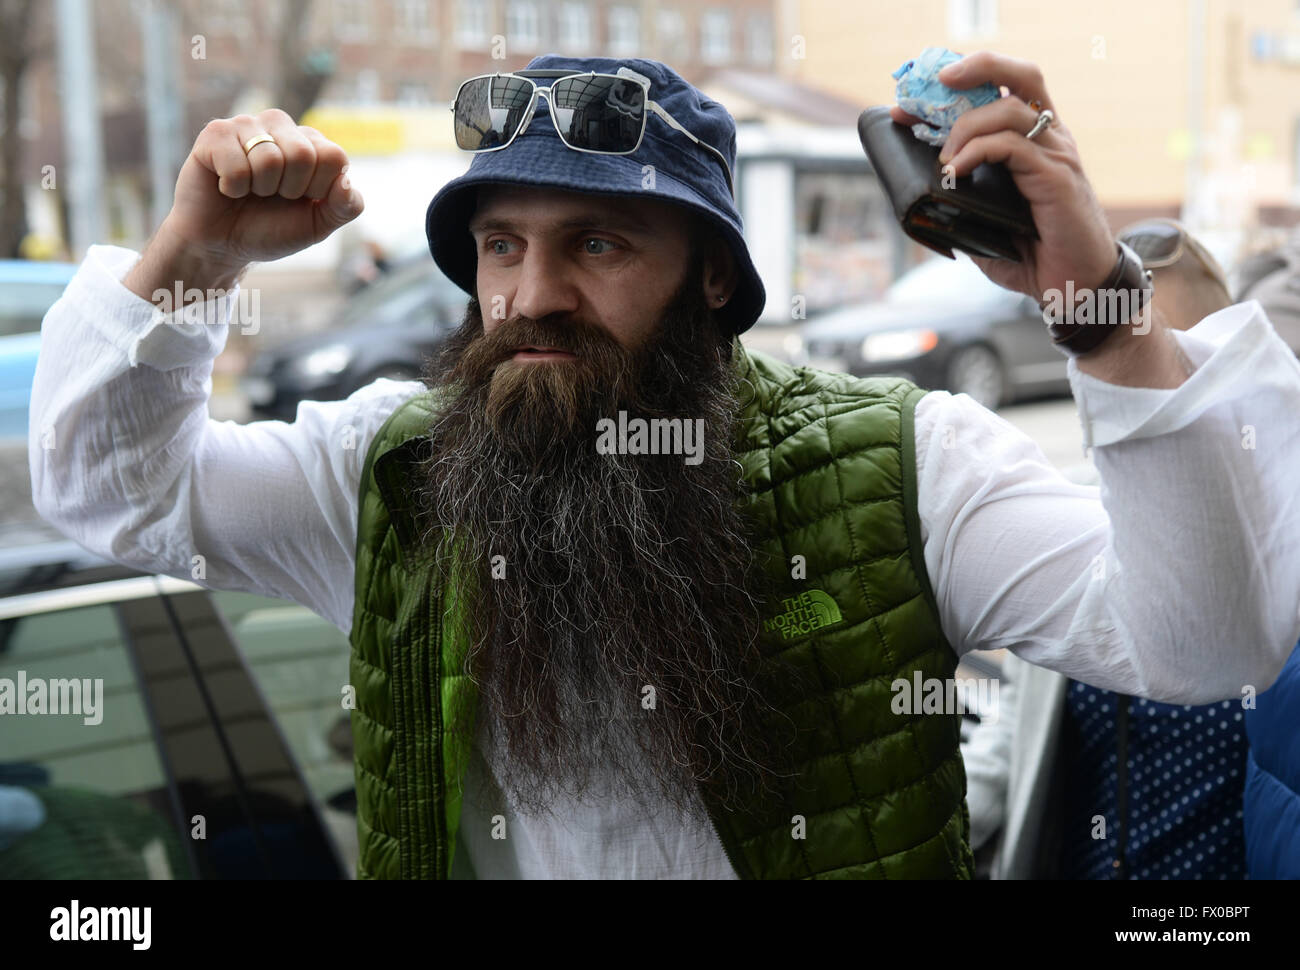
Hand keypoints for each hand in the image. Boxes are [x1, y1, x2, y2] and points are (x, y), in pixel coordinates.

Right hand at [162, 108, 362, 273]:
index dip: (318, 189)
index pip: (334, 157)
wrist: (223, 244)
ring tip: (249, 190)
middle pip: (303, 154)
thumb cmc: (271, 230)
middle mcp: (281, 126)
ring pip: (270, 159)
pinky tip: (226, 186)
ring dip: (260, 189)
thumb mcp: (318, 225)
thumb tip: (346, 180)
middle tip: (272, 195)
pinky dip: (233, 188)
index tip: (300, 198)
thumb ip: (346, 206)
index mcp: (311, 143)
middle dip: (289, 189)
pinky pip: (237, 166)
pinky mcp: (215, 133)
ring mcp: (247, 125)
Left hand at [890, 50, 1114, 302]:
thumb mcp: (986, 226)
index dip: (961, 86)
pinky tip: (956, 171)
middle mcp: (1050, 140)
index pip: (1004, 91)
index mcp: (1036, 143)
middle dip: (977, 68)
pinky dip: (978, 151)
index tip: (909, 107)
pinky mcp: (1056, 177)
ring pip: (1009, 109)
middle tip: (938, 83)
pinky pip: (1013, 145)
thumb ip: (961, 208)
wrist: (1076, 288)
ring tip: (944, 159)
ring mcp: (1056, 155)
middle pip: (1022, 75)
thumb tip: (920, 203)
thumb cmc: (1036, 257)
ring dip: (965, 127)